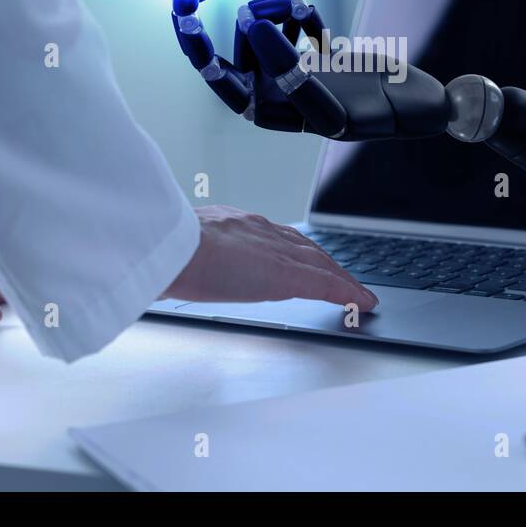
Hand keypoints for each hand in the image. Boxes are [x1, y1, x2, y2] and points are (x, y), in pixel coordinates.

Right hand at [164, 206, 377, 310]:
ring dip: (342, 277)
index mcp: (233, 224)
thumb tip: (182, 267)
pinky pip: (325, 283)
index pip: (278, 236)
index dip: (297, 248)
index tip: (307, 257)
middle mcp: (260, 231)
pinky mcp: (285, 274)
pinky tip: (361, 302)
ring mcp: (274, 250)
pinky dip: (346, 292)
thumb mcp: (181, 245)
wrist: (167, 247)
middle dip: (327, 262)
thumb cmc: (164, 249)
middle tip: (345, 278)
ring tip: (358, 292)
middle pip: (306, 247)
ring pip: (321, 262)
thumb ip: (192, 252)